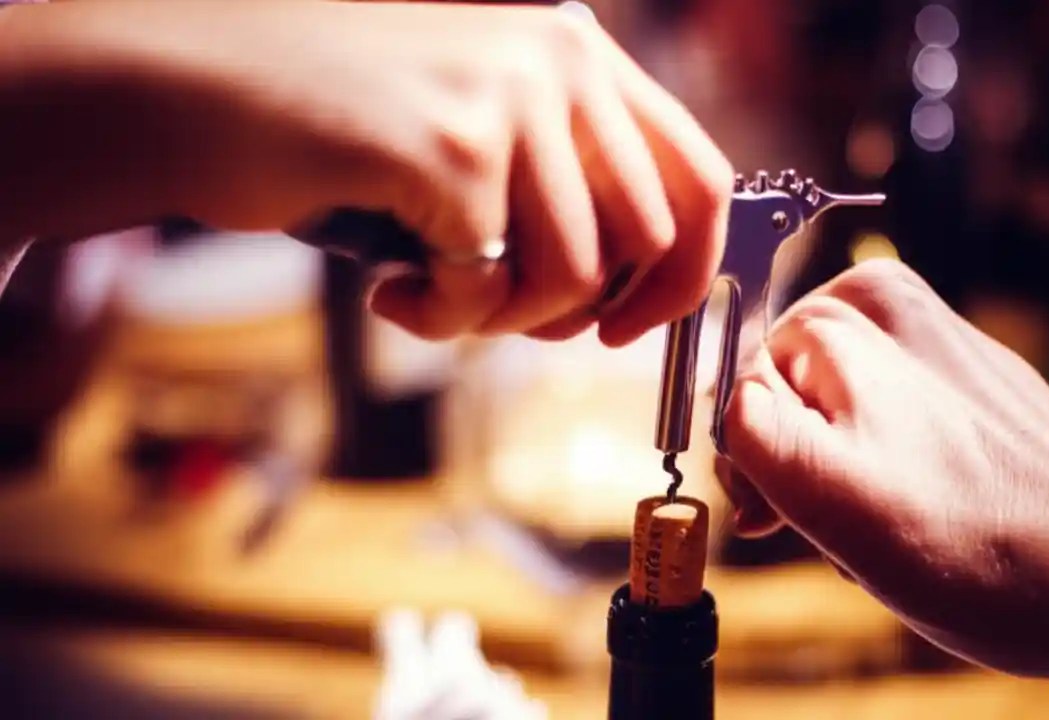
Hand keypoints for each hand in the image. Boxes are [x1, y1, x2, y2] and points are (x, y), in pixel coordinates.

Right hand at [0, 1, 730, 343]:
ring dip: (501, 320)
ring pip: (575, 277)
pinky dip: (442, 320)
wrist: (198, 87)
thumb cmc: (338, 129)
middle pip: (647, 242)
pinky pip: (491, 291)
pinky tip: (395, 290)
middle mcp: (558, 62)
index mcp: (579, 56)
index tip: (627, 326)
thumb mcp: (477, 138)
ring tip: (431, 293)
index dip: (686, 274)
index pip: (700, 177)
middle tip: (502, 312)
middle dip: (579, 312)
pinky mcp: (450, 151)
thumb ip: (562, 189)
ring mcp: (506, 100)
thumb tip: (633, 294)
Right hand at [722, 259, 1048, 718]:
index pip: (749, 372)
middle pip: (796, 384)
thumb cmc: (958, 539)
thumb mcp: (819, 485)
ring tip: (869, 527)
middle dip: (795, 456)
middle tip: (813, 525)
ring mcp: (950, 350)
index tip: (765, 512)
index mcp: (856, 310)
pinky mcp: (983, 393)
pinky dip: (891, 470)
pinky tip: (916, 518)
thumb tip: (737, 403)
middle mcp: (903, 310)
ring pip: (844, 408)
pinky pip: (900, 422)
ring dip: (839, 470)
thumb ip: (750, 423)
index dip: (747, 448)